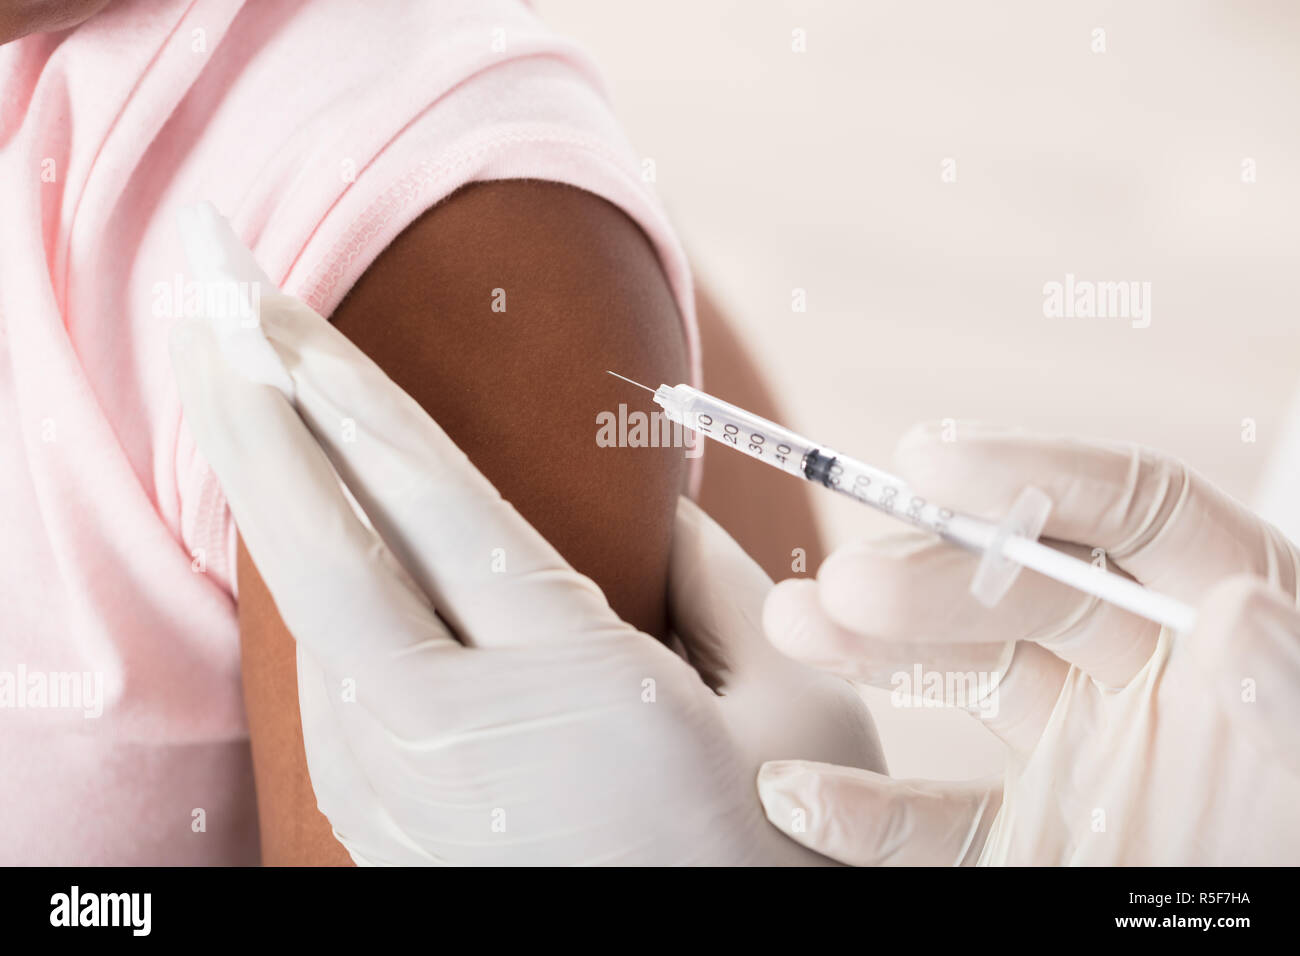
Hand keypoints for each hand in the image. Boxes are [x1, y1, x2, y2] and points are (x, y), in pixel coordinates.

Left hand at [169, 206, 881, 864]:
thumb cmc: (793, 847)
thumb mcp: (799, 706)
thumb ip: (721, 585)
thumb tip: (661, 503)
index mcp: (575, 684)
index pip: (432, 499)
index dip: (348, 387)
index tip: (279, 303)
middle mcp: (460, 737)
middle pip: (320, 545)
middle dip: (251, 403)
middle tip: (205, 292)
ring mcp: (407, 795)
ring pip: (311, 612)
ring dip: (270, 489)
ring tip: (242, 389)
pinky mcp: (392, 828)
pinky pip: (330, 681)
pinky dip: (312, 586)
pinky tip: (312, 530)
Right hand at [757, 424, 1299, 864]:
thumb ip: (1286, 696)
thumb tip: (1239, 608)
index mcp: (1226, 616)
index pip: (1132, 510)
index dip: (1032, 475)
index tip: (929, 460)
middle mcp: (1143, 667)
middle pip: (1022, 587)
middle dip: (929, 575)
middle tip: (848, 585)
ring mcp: (1078, 746)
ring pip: (964, 675)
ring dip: (874, 650)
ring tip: (798, 625)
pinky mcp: (1033, 835)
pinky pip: (942, 821)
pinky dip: (868, 815)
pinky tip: (801, 793)